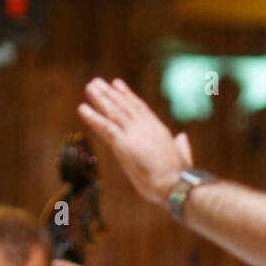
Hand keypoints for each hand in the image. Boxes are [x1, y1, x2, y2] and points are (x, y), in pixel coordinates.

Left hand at [78, 78, 194, 205]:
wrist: (177, 184)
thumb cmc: (182, 177)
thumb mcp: (183, 157)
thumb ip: (182, 145)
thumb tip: (183, 137)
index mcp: (158, 131)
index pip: (141, 109)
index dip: (128, 96)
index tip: (118, 85)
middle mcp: (145, 127)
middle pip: (124, 106)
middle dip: (110, 93)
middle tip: (98, 82)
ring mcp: (134, 134)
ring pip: (114, 112)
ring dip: (100, 99)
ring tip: (90, 87)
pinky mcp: (123, 144)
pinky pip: (104, 127)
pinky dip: (92, 117)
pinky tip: (82, 109)